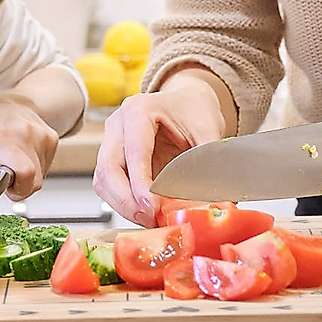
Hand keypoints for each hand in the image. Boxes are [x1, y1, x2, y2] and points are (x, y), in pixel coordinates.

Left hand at [0, 94, 58, 199]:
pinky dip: (35, 167)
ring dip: (28, 175)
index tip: (7, 186)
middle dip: (21, 186)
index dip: (18, 189)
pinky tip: (25, 154)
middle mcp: (26, 135)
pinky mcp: (53, 138)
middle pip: (35, 181)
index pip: (25, 174)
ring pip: (41, 176)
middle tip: (8, 175)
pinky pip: (46, 166)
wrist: (6, 106)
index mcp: (4, 139)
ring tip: (15, 159)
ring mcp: (43, 135)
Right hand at [93, 70, 229, 226]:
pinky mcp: (112, 159)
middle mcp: (118, 124)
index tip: (151, 206)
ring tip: (150, 220)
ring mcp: (111, 141)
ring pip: (103, 181)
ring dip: (123, 206)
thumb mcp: (208, 130)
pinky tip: (144, 213)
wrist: (186, 101)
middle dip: (126, 200)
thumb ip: (209, 163)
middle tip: (150, 219)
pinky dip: (123, 204)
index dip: (140, 182)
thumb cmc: (193, 110)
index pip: (134, 149)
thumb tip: (218, 202)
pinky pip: (108, 187)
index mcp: (139, 109)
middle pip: (108, 167)